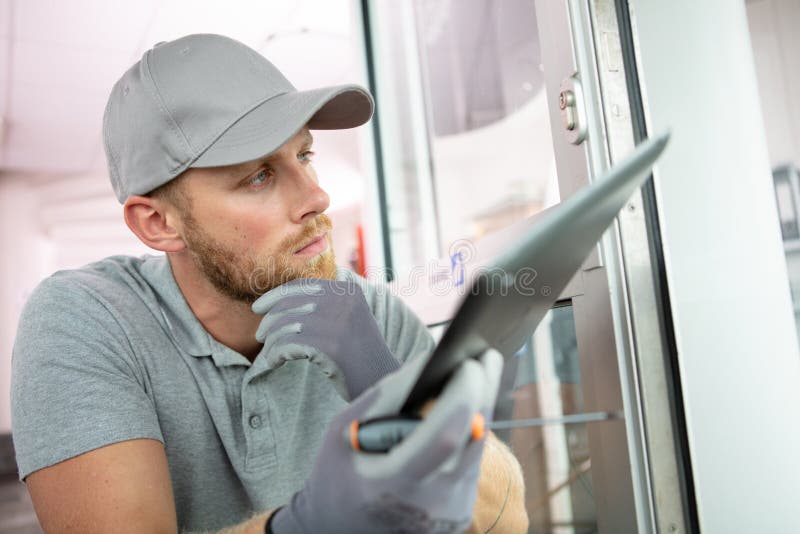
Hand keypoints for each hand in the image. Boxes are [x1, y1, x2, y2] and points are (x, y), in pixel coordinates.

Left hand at [252, 279, 400, 399]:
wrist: (380, 379)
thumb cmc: (360, 352)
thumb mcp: (349, 318)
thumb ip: (326, 304)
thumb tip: (282, 298)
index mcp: (348, 291)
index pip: (302, 286)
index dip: (276, 295)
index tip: (259, 307)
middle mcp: (343, 302)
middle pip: (291, 304)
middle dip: (270, 320)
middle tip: (260, 336)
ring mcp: (337, 324)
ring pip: (286, 325)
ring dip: (272, 340)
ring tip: (270, 352)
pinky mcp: (330, 347)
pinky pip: (287, 345)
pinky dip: (275, 354)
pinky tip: (275, 362)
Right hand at [269, 347, 503, 533]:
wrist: (336, 531)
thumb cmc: (337, 475)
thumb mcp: (343, 430)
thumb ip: (387, 395)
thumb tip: (431, 359)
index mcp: (393, 485)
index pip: (446, 435)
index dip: (464, 394)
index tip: (469, 361)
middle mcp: (429, 506)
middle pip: (473, 438)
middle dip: (483, 390)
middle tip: (486, 355)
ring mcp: (448, 516)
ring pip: (478, 449)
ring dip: (482, 407)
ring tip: (480, 372)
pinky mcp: (459, 517)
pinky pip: (472, 464)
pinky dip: (471, 432)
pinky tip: (467, 408)